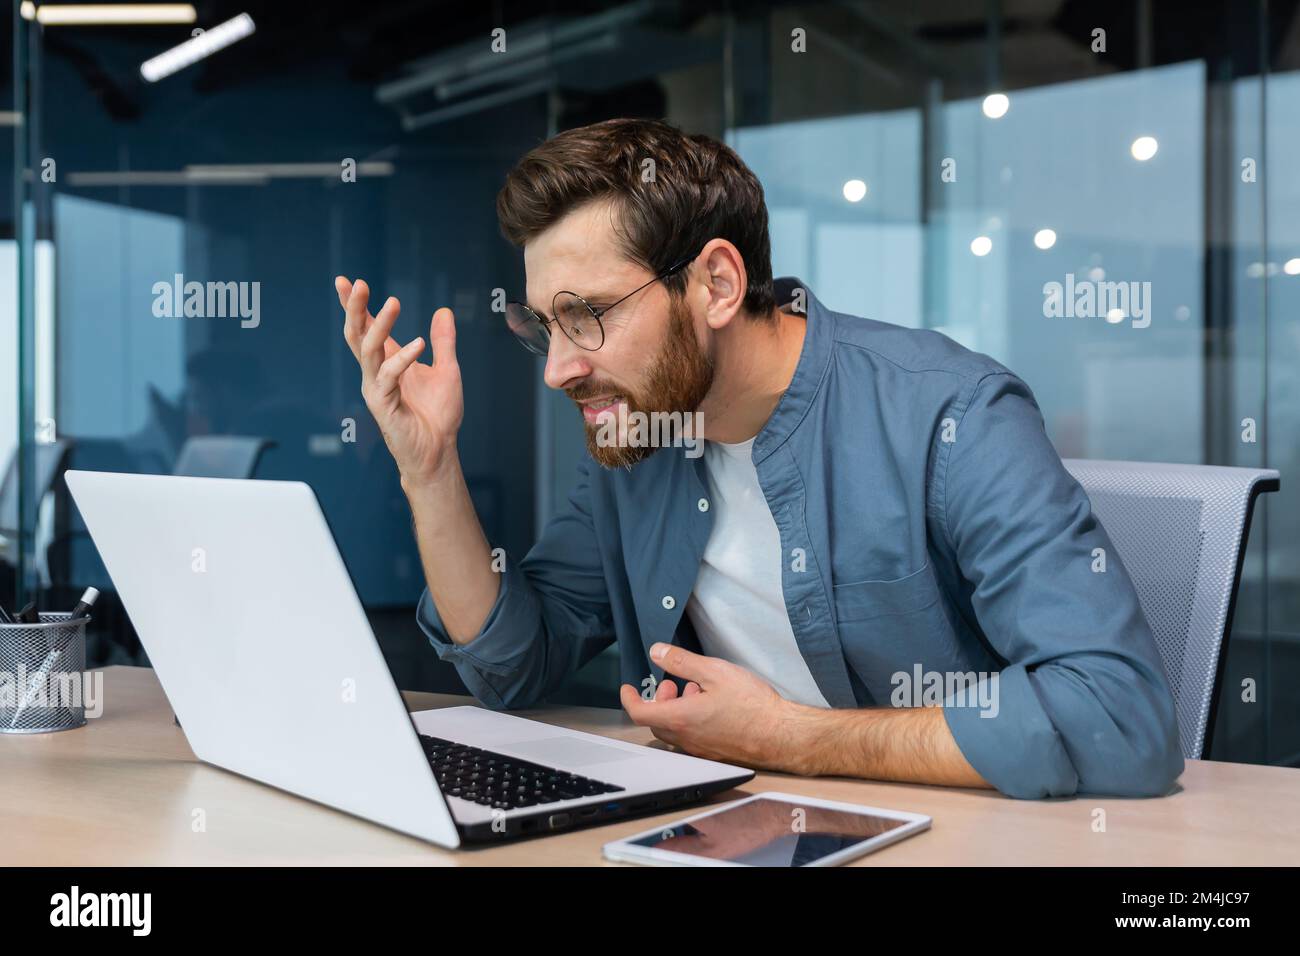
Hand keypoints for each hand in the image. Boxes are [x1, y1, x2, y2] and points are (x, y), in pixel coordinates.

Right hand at [335, 276, 462, 483]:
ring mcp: (376, 388)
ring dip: (380, 324)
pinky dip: (403, 357)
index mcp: (388, 362)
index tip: (346, 281)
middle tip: (357, 283)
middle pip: (357, 334)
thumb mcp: (447, 370)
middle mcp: (376, 373)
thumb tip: (444, 311)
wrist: (439, 451)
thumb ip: (444, 342)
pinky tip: (419, 343)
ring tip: (393, 302)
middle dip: (354, 308)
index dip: (356, 306)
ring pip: (368, 350)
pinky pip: (388, 375)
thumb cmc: (439, 416)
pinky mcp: (383, 405)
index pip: (367, 329)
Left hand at [619, 643, 821, 773]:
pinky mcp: (715, 752)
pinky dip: (692, 719)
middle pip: (657, 721)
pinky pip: (692, 737)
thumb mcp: (715, 672)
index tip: (627, 688)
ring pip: (675, 730)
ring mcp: (701, 749)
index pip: (640, 713)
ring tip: (697, 689)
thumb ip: (682, 662)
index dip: (629, 699)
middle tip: (672, 684)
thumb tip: (658, 652)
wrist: (782, 735)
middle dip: (659, 700)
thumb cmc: (753, 706)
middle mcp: (687, 738)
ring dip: (677, 708)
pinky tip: (713, 705)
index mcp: (681, 718)